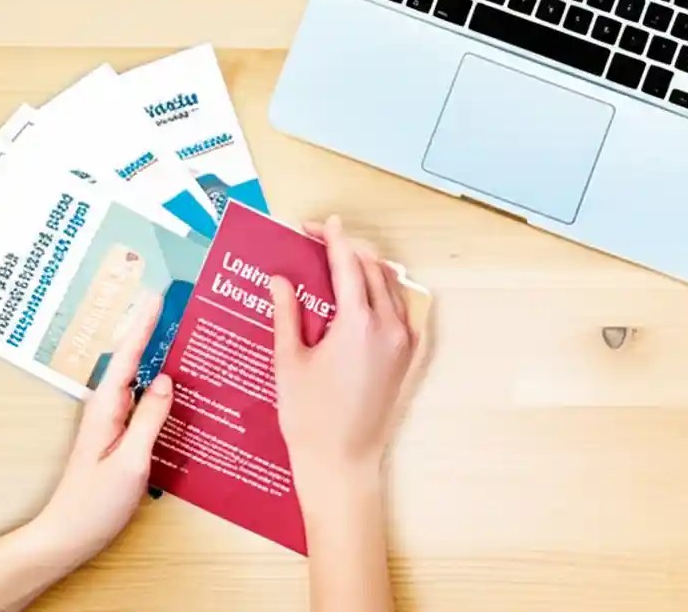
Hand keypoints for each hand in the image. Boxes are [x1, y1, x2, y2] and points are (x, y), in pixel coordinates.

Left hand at [29, 297, 173, 563]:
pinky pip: (144, 400)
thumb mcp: (131, 462)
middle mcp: (107, 407)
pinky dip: (161, 385)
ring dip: (159, 356)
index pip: (129, 357)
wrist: (68, 535)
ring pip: (141, 379)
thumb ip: (149, 419)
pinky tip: (179, 383)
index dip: (143, 324)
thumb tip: (167, 380)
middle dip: (152, 331)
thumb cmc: (96, 503)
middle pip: (134, 360)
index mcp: (107, 408)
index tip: (156, 295)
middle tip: (175, 304)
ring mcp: (113, 420)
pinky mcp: (120, 434)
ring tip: (183, 333)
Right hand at [269, 216, 417, 485]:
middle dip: (347, 251)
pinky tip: (357, 298)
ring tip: (335, 267)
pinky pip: (399, 311)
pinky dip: (380, 294)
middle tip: (318, 245)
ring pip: (389, 288)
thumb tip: (280, 280)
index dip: (333, 239)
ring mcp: (403, 343)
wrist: (342, 463)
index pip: (348, 265)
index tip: (321, 224)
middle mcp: (389, 327)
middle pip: (372, 270)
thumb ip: (287, 313)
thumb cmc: (310, 418)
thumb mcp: (290, 360)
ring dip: (365, 270)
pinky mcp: (407, 357)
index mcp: (358, 324)